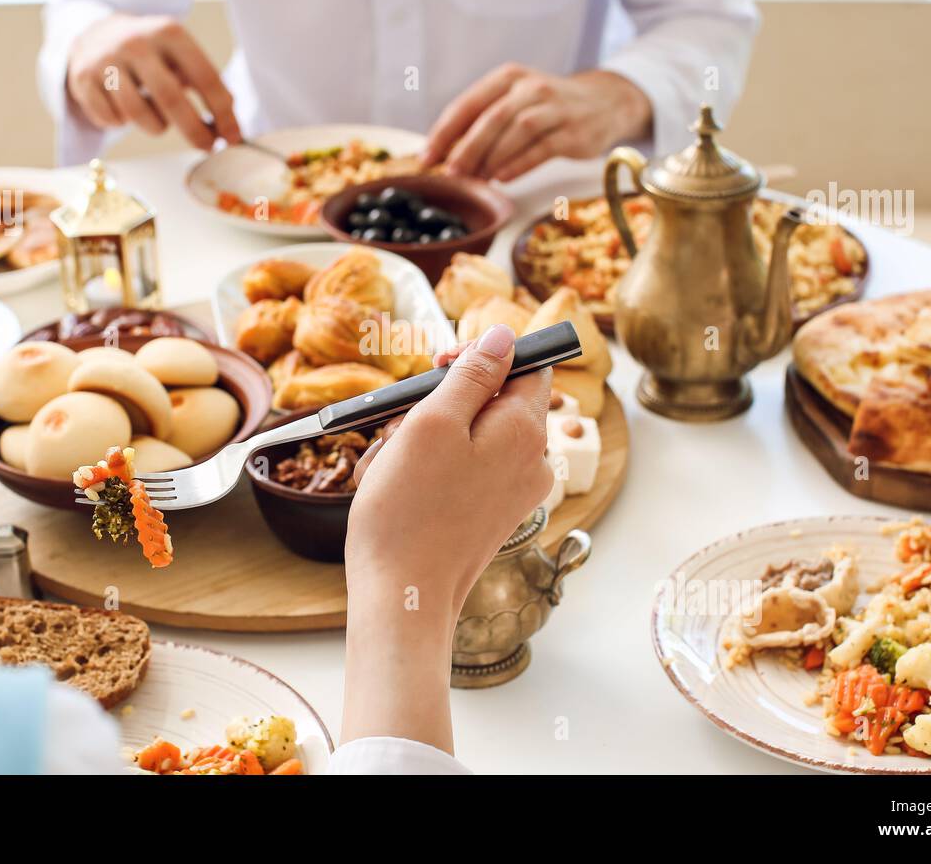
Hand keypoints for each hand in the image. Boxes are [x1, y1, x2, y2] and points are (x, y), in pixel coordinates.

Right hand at [66, 13, 240, 149]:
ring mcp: (106, 59)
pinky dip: (123, 123)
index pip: (205, 77)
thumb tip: (228, 126)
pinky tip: (123, 107)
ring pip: (140, 115)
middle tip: (207, 147)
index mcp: (169, 32)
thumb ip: (203, 82)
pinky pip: (113, 120)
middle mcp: (136, 42)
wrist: (93, 33)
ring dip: (156, 126)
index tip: (233, 137)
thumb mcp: (177, 53)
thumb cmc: (150, 53)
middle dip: (195, 131)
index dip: (223, 113)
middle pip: (171, 100)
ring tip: (157, 117)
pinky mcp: (83, 79)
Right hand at [341, 325, 552, 750]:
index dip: (483, 356)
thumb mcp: (432, 422)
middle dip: (448, 399)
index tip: (440, 366)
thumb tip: (505, 335)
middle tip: (405, 421)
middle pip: (499, 399)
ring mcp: (516, 490)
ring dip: (433, 434)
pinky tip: (404, 484)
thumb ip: (472, 374)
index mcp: (525, 429)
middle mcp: (533, 459)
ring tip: (397, 460)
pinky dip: (436, 465)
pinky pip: (469, 468)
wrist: (403, 595)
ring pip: (476, 434)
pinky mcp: (494, 514)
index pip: (527, 364)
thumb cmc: (409, 509)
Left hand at [421, 64, 651, 181]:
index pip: (468, 104)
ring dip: (492, 158)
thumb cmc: (548, 107)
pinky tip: (502, 178)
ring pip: (518, 131)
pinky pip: (542, 148)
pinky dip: (519, 164)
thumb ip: (482, 121)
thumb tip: (443, 153)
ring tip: (476, 179)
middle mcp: (531, 88)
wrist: (604, 102)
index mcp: (508, 78)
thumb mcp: (514, 100)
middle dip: (466, 148)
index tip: (427, 158)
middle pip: (492, 118)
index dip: (444, 133)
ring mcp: (555, 108)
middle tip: (450, 173)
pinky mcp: (574, 131)